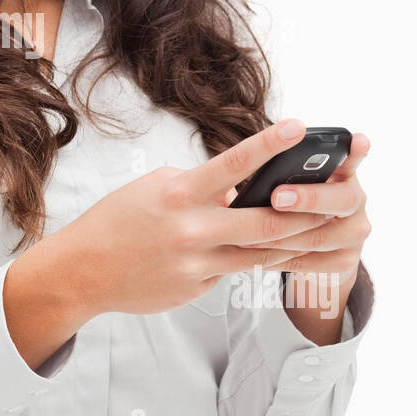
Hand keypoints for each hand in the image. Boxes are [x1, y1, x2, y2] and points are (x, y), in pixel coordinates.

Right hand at [60, 118, 334, 318]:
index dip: (269, 144)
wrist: (82, 272)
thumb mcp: (155, 188)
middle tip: (334, 200)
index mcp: (179, 195)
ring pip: (261, 253)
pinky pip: (234, 271)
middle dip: (305, 212)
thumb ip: (199, 187)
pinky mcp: (197, 288)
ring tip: (321, 230)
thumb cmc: (116, 221)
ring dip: (294, 242)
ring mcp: (197, 264)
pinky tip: (267, 252)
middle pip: (266, 222)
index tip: (297, 126)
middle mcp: (192, 230)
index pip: (233, 164)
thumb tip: (237, 188)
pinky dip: (252, 258)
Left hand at [228, 131, 371, 315]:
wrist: (307, 249)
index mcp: (344, 173)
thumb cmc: (289, 203)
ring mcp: (355, 233)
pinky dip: (281, 259)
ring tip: (249, 233)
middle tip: (276, 196)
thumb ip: (287, 170)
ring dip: (282, 236)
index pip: (353, 157)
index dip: (355, 151)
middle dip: (308, 198)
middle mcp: (356, 200)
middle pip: (342, 199)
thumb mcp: (289, 180)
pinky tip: (256, 255)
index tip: (356, 140)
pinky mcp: (345, 262)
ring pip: (320, 236)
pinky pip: (311, 263)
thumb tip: (258, 157)